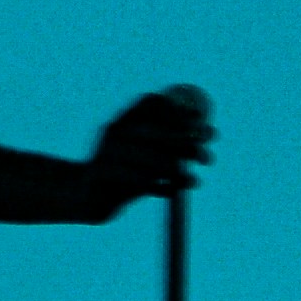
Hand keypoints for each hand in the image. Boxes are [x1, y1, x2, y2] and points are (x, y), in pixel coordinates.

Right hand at [85, 85, 213, 219]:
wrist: (88, 198)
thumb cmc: (125, 172)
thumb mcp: (149, 155)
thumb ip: (175, 143)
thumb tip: (212, 131)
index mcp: (124, 120)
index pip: (151, 102)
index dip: (177, 109)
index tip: (199, 120)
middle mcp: (114, 132)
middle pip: (153, 131)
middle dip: (184, 142)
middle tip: (208, 157)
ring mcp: (105, 153)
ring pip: (145, 158)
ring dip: (174, 167)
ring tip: (195, 178)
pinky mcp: (102, 176)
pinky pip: (136, 181)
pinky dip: (160, 186)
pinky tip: (175, 189)